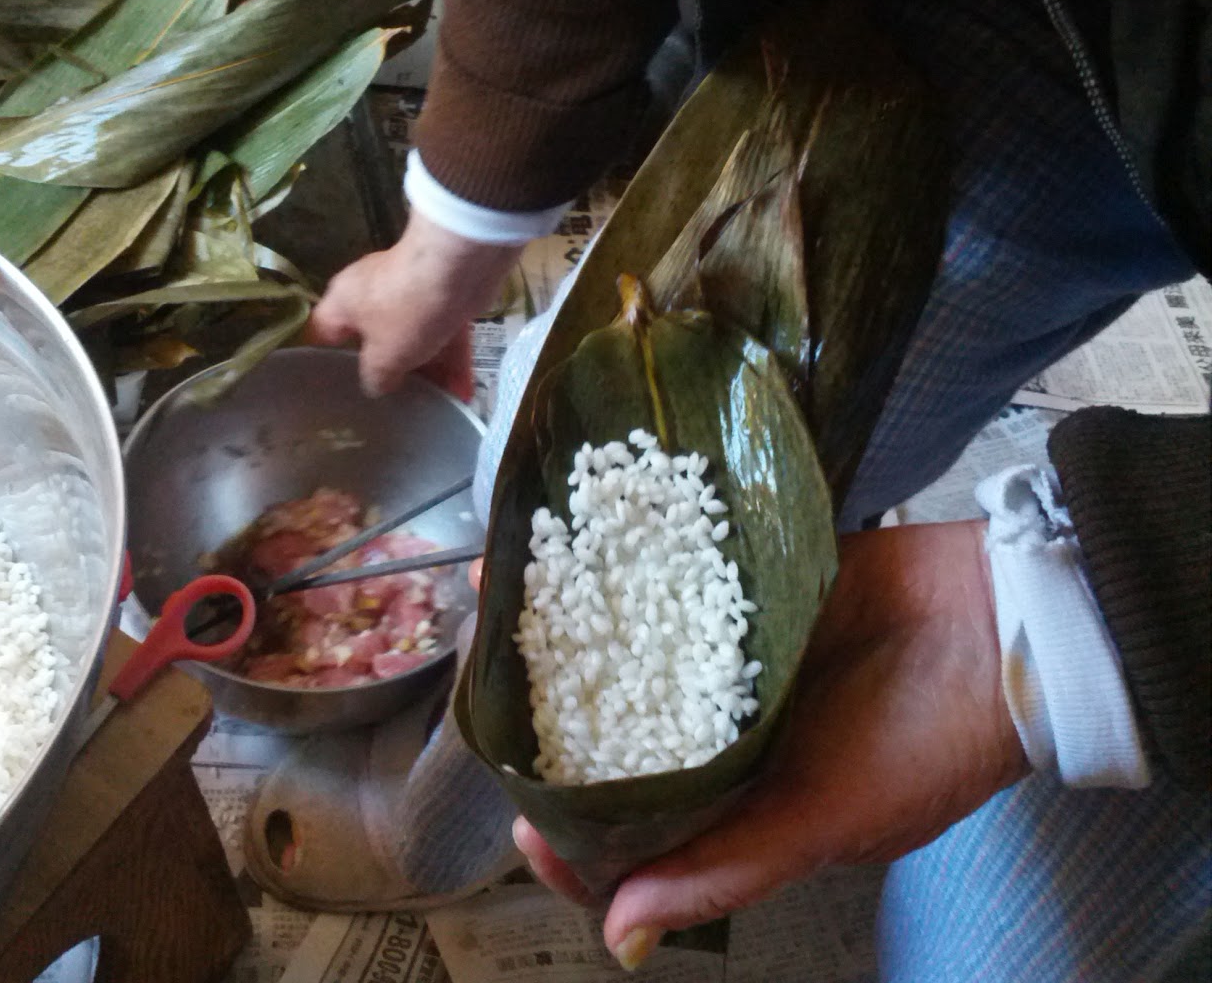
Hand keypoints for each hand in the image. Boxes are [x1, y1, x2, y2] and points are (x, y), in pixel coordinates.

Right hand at [308, 212, 522, 395]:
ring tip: (438, 407)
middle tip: (395, 405)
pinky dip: (452, 361)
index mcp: (342, 303)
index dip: (327, 362)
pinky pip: (442, 334)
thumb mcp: (383, 357)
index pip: (322, 334)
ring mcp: (408, 293)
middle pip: (373, 341)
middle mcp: (370, 295)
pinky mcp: (442, 296)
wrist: (458, 267)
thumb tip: (376, 386)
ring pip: (413, 340)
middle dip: (390, 373)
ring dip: (429, 373)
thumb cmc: (404, 311)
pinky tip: (464, 391)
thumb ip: (375, 377)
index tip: (340, 390)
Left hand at [511, 520, 1029, 969]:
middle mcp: (716, 728)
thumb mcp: (826, 821)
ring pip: (622, 650)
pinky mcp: (736, 581)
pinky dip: (617, 569)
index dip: (574, 838)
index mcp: (734, 801)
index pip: (633, 837)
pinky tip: (567, 549)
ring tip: (502, 603)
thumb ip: (724, 869)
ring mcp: (722, 651)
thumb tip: (619, 941)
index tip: (525, 822)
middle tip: (488, 693)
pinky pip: (663, 579)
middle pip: (611, 734)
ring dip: (565, 632)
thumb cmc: (924, 741)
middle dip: (548, 722)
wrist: (1003, 621)